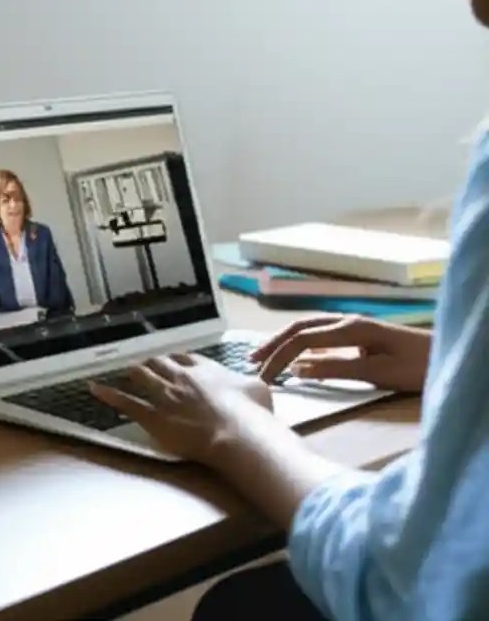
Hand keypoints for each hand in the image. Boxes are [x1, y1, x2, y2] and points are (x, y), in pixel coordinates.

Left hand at [90, 354, 273, 462]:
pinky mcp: (152, 415)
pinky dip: (108, 395)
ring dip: (131, 373)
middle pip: (159, 363)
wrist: (236, 431)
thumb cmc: (252, 414)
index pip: (186, 358)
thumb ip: (250, 382)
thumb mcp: (258, 389)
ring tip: (122, 370)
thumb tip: (253, 383)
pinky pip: (125, 403)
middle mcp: (181, 377)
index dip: (177, 359)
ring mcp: (164, 394)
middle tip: (144, 363)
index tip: (173, 360)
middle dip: (151, 363)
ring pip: (140, 376)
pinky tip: (94, 389)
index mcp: (206, 369)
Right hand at [249, 314, 431, 392]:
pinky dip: (300, 343)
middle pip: (299, 327)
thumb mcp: (377, 372)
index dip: (279, 357)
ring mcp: (353, 326)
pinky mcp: (358, 335)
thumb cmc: (417, 367)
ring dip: (283, 341)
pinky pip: (320, 334)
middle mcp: (347, 322)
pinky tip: (295, 356)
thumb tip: (298, 368)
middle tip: (251, 362)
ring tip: (264, 356)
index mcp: (350, 328)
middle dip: (273, 344)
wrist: (447, 354)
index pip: (302, 340)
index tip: (264, 377)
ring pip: (308, 327)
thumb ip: (336, 369)